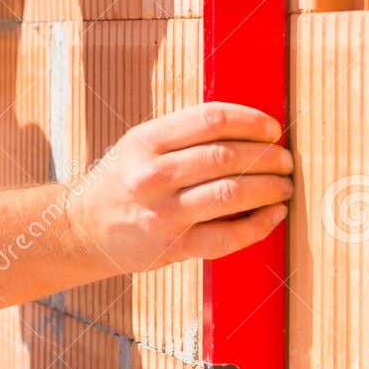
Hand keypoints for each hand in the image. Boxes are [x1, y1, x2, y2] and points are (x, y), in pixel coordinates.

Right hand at [67, 102, 292, 274]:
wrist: (83, 229)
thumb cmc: (122, 181)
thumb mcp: (139, 145)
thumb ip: (183, 135)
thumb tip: (249, 129)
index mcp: (146, 141)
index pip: (211, 120)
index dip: (251, 121)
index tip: (272, 129)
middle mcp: (152, 175)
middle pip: (226, 157)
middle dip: (268, 157)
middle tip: (285, 160)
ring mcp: (163, 214)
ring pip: (232, 194)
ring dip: (270, 188)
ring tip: (284, 186)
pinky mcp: (173, 248)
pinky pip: (228, 236)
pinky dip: (259, 225)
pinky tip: (274, 215)